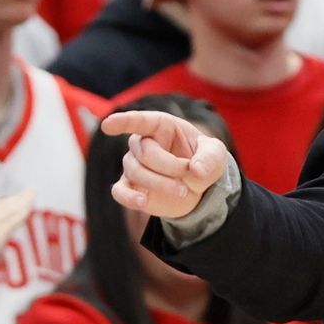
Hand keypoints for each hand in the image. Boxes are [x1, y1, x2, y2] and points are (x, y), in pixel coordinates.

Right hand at [0, 190, 33, 271]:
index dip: (5, 204)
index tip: (14, 199)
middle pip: (0, 207)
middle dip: (15, 199)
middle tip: (28, 192)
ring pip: (7, 211)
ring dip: (21, 202)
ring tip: (31, 195)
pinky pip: (12, 222)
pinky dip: (22, 213)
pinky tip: (30, 207)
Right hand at [101, 111, 227, 218]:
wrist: (200, 188)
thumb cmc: (204, 161)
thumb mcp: (216, 154)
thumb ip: (209, 158)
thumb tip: (196, 170)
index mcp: (161, 126)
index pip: (139, 120)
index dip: (123, 122)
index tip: (108, 125)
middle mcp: (142, 143)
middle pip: (144, 153)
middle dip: (170, 166)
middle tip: (190, 175)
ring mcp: (134, 165)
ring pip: (136, 173)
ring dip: (161, 183)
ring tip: (183, 191)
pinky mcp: (131, 187)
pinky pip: (120, 192)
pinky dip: (129, 198)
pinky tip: (142, 202)